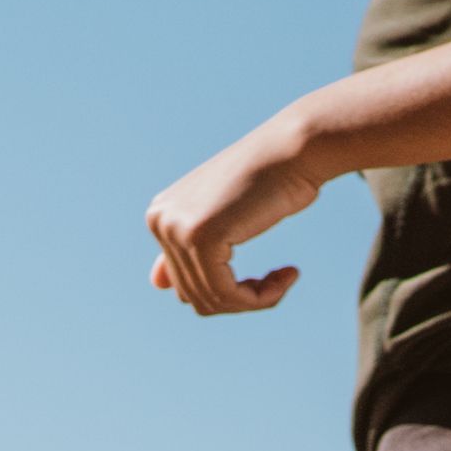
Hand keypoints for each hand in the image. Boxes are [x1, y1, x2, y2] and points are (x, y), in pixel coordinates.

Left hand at [147, 124, 324, 316]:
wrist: (293, 150)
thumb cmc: (270, 180)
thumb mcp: (221, 216)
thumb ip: (188, 248)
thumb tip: (157, 285)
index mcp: (160, 216)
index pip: (184, 284)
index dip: (228, 293)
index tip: (267, 279)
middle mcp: (160, 221)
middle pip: (195, 295)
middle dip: (241, 299)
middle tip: (280, 280)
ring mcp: (177, 228)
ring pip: (212, 299)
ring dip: (255, 299)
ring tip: (284, 278)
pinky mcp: (201, 237)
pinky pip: (228, 293)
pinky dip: (261, 297)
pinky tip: (288, 274)